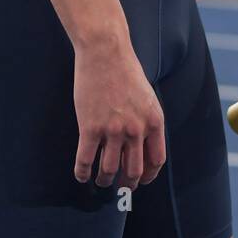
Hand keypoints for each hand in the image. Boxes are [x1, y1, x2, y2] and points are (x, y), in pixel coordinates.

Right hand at [72, 39, 165, 188]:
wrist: (104, 51)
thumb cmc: (124, 70)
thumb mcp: (146, 97)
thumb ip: (147, 121)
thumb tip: (142, 144)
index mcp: (154, 121)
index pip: (156, 160)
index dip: (148, 175)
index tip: (140, 180)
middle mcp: (136, 129)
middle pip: (134, 171)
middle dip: (127, 183)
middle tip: (120, 186)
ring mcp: (112, 130)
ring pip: (109, 170)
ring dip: (105, 180)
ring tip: (100, 180)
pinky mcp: (90, 127)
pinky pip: (85, 160)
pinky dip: (82, 172)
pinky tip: (81, 175)